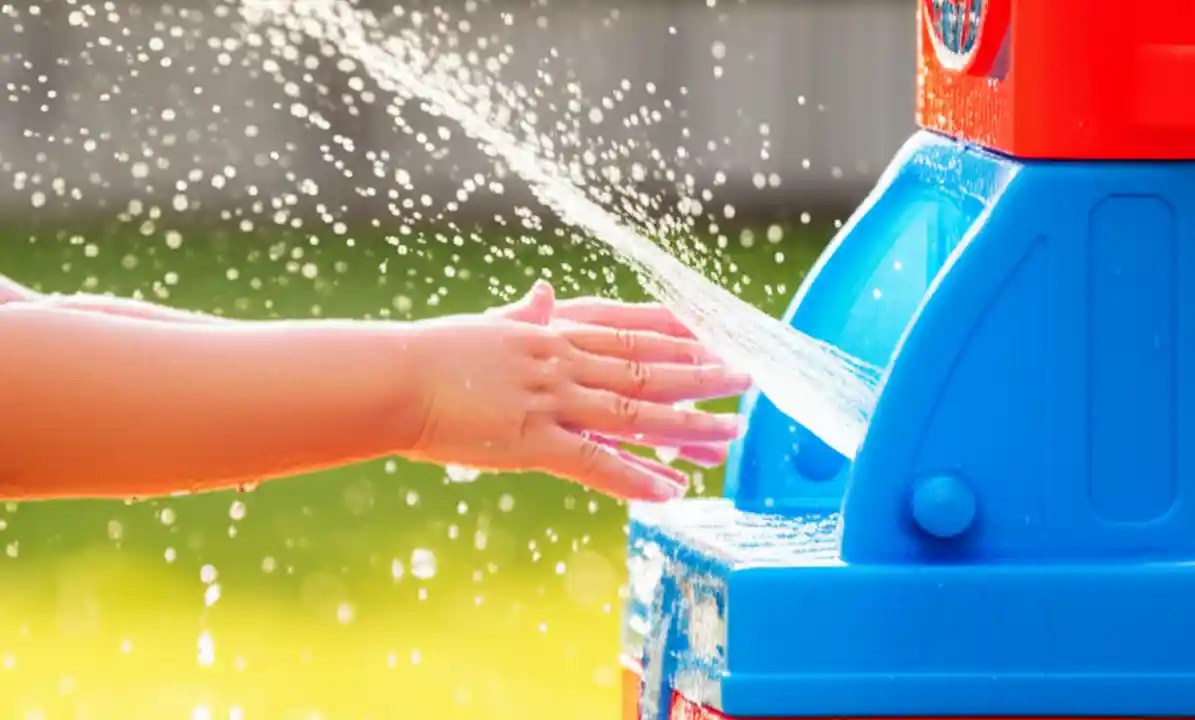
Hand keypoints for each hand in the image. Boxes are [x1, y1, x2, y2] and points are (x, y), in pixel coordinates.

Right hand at [406, 311, 749, 500]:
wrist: (392, 378)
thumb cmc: (435, 353)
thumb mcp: (490, 326)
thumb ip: (526, 313)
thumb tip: (547, 291)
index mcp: (552, 331)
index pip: (627, 329)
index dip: (676, 334)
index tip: (713, 336)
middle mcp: (560, 359)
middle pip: (646, 366)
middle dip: (701, 374)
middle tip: (746, 380)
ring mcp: (549, 399)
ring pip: (634, 411)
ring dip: (687, 423)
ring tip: (730, 433)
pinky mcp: (531, 441)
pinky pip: (596, 462)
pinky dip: (637, 476)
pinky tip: (672, 488)